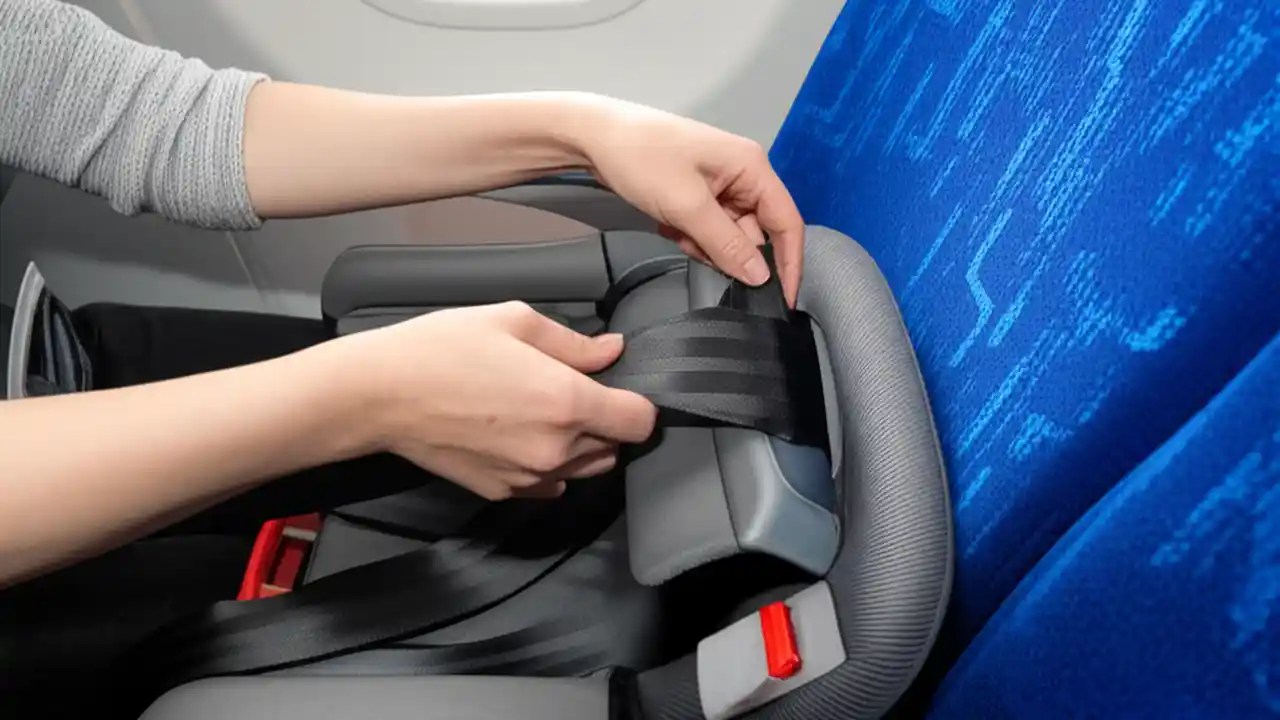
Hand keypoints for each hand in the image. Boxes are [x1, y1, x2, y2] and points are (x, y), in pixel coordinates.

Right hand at [348, 302, 656, 499]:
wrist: (381, 395)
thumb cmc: (444, 348)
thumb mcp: (514, 321)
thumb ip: (575, 343)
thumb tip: (614, 351)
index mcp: (567, 402)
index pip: (640, 422)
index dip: (636, 402)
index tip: (617, 387)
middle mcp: (556, 448)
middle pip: (615, 448)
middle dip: (606, 421)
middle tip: (571, 391)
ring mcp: (530, 477)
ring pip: (585, 470)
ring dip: (581, 446)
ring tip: (544, 413)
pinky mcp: (504, 492)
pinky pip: (550, 485)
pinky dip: (549, 466)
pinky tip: (520, 435)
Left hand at [577, 97, 806, 305]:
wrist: (594, 137)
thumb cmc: (640, 155)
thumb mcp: (687, 206)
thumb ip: (727, 244)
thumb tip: (760, 275)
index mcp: (751, 166)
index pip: (787, 222)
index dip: (789, 262)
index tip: (783, 298)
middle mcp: (742, 173)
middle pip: (757, 232)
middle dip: (730, 251)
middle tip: (697, 249)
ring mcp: (720, 183)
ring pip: (730, 234)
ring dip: (706, 244)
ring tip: (676, 229)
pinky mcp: (699, 193)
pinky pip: (709, 229)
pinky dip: (691, 236)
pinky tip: (669, 224)